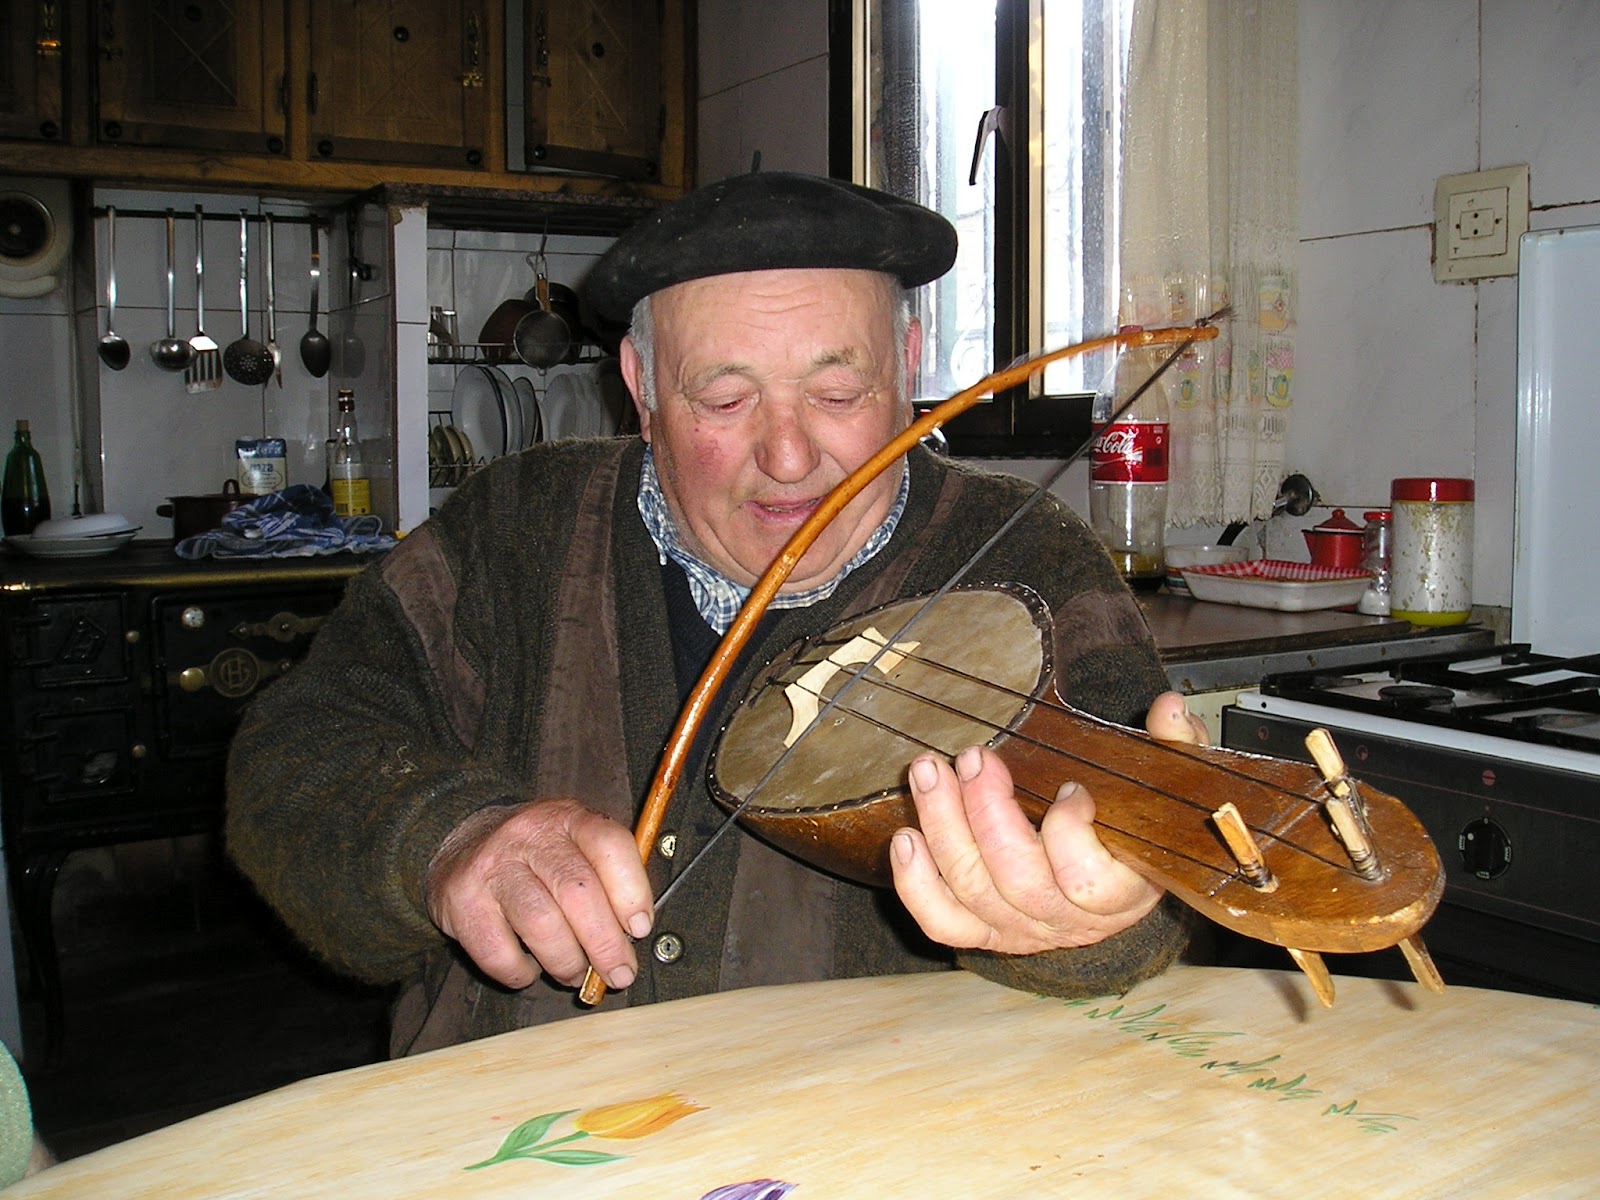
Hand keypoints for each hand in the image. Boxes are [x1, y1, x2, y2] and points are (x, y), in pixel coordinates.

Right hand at [425, 799, 653, 991]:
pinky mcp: (461, 900)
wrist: (464, 842)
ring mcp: (492, 865)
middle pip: (577, 892)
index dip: (632, 891)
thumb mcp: (574, 845)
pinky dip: (521, 973)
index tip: (640, 928)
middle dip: (605, 944)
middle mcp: (529, 835)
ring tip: (575, 973)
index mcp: (568, 818)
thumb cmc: (535, 855)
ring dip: (567, 962)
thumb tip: (635, 934)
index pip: (609, 845)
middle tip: (618, 972)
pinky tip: (529, 970)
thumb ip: (607, 878)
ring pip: (541, 924)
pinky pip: (499, 952)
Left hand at [890, 690, 1205, 954]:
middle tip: (974, 757)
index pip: (1088, 879)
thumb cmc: (1135, 827)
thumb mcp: (1165, 786)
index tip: (1070, 787)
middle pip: (1017, 879)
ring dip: (944, 827)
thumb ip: (1175, 747)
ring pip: (972, 890)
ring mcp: (1020, 930)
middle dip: (987, 812)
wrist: (1115, 884)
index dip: (1071, 833)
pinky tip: (906, 837)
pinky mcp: (983, 932)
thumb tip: (1170, 706)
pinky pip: (942, 922)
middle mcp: (1067, 922)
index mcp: (1120, 893)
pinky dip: (916, 885)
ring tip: (929, 772)